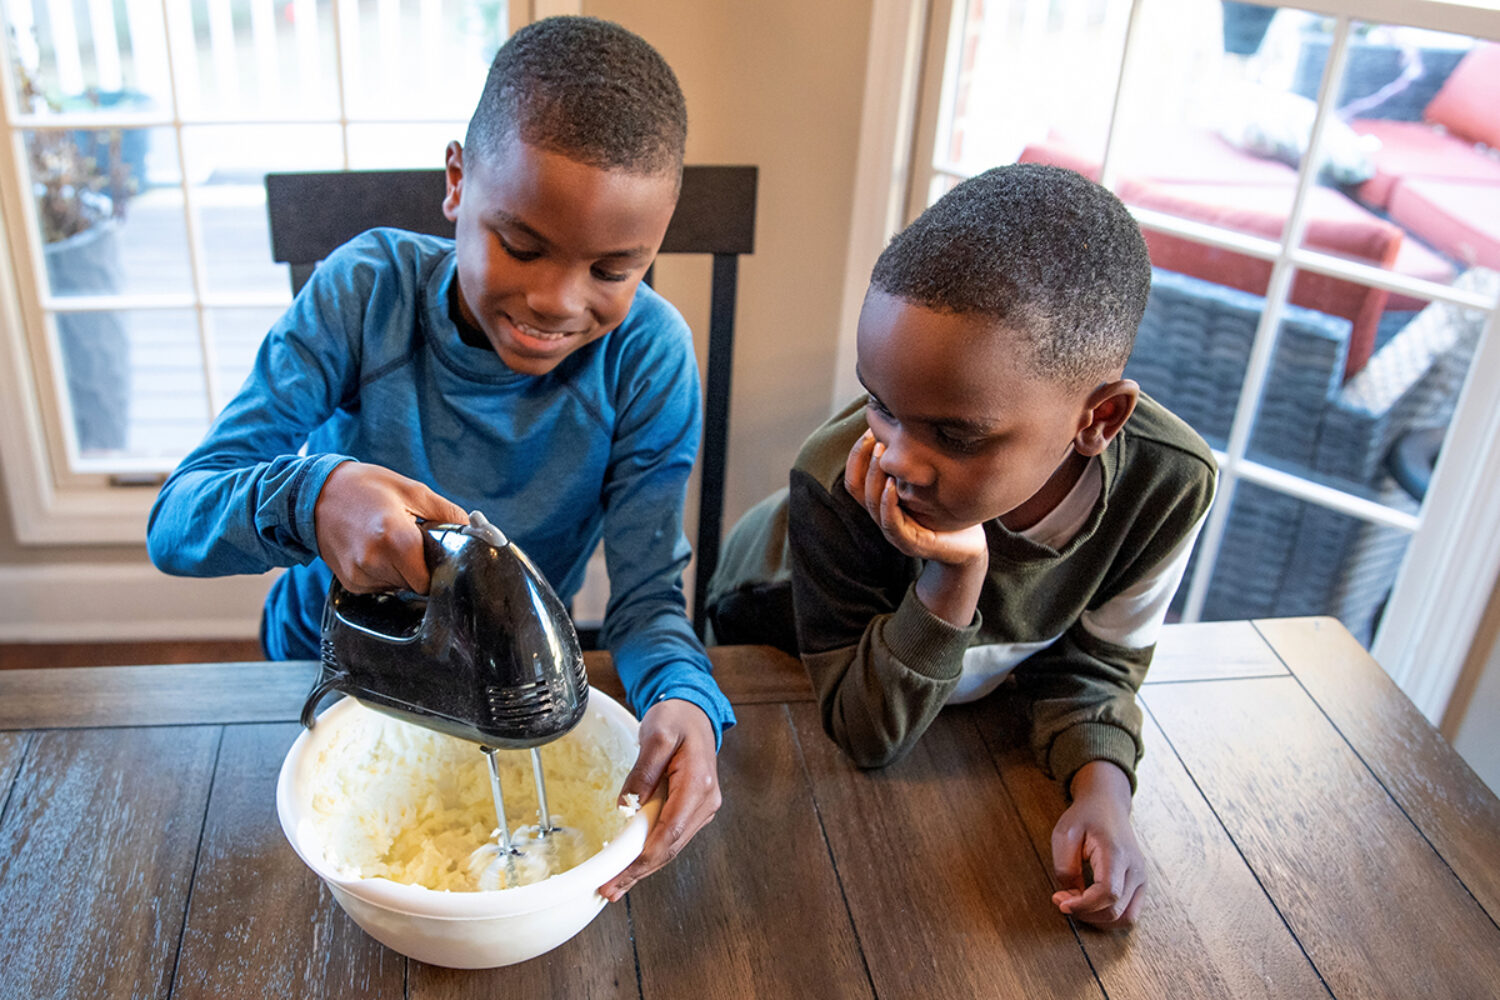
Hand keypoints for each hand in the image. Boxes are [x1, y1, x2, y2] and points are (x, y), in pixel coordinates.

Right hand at [312, 461, 469, 593]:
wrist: (314, 492)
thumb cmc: (365, 487)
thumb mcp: (412, 490)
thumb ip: (447, 514)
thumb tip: (474, 531)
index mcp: (396, 540)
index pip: (430, 580)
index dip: (437, 568)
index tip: (435, 554)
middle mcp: (375, 563)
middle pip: (416, 585)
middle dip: (419, 567)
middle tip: (410, 541)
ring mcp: (359, 576)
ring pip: (398, 587)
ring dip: (401, 571)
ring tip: (388, 541)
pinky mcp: (349, 583)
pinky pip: (380, 586)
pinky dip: (383, 573)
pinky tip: (374, 549)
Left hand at [598, 699, 720, 901]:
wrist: (695, 712)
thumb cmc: (676, 719)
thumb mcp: (656, 736)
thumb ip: (643, 772)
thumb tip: (626, 806)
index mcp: (698, 784)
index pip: (669, 832)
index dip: (642, 860)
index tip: (617, 876)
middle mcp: (706, 801)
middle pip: (670, 847)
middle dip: (639, 872)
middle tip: (609, 890)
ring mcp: (703, 807)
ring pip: (672, 846)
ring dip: (645, 867)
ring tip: (617, 884)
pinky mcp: (696, 809)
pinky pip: (673, 836)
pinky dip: (653, 852)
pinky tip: (635, 864)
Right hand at [844, 430, 985, 565]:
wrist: (968, 546)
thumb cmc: (948, 512)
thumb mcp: (928, 483)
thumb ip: (914, 464)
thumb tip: (911, 428)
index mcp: (882, 503)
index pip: (855, 478)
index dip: (856, 455)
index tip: (868, 432)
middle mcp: (882, 516)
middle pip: (856, 487)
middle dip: (862, 459)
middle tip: (873, 437)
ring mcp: (893, 532)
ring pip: (871, 502)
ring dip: (874, 475)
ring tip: (882, 452)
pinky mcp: (908, 544)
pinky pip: (890, 523)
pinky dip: (887, 502)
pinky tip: (893, 484)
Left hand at [1050, 760, 1146, 927]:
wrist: (1107, 802)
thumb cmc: (1084, 817)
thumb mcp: (1064, 834)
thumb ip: (1065, 867)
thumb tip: (1071, 896)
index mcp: (1117, 853)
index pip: (1108, 893)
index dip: (1083, 906)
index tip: (1060, 902)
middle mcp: (1135, 868)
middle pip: (1115, 910)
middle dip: (1085, 913)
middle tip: (1062, 899)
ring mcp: (1142, 877)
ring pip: (1126, 918)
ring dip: (1098, 920)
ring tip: (1076, 903)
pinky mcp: (1141, 883)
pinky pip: (1130, 913)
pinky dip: (1109, 916)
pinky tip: (1090, 905)